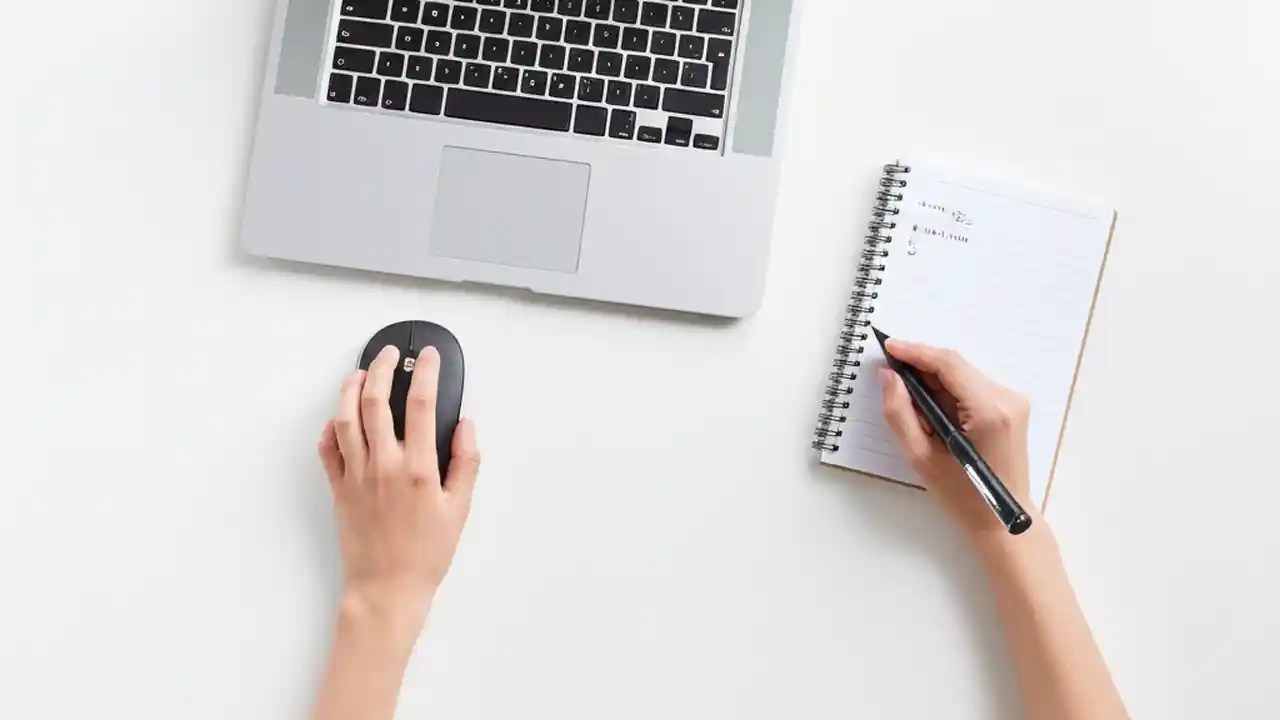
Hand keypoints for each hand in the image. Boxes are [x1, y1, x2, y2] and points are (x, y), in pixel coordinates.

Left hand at [317, 345, 480, 626]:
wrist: (386, 588)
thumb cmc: (426, 553)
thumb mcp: (461, 508)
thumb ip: (465, 462)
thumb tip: (464, 426)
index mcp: (418, 468)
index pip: (420, 403)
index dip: (424, 372)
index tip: (427, 356)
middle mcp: (383, 465)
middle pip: (374, 400)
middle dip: (381, 367)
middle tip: (390, 355)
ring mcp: (356, 475)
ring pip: (345, 417)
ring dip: (350, 387)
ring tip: (360, 373)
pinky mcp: (338, 488)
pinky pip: (327, 448)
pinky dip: (330, 426)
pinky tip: (339, 416)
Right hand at [878, 339, 1031, 540]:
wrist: (1003, 522)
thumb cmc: (962, 497)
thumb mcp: (922, 457)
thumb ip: (900, 413)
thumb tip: (888, 377)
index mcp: (989, 410)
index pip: (949, 364)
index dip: (915, 352)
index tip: (887, 347)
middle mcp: (1007, 398)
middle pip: (956, 366)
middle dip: (921, 366)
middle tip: (889, 373)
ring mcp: (1013, 402)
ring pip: (962, 375)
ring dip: (934, 380)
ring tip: (908, 397)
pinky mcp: (1011, 408)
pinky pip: (972, 387)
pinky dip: (948, 391)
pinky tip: (931, 408)